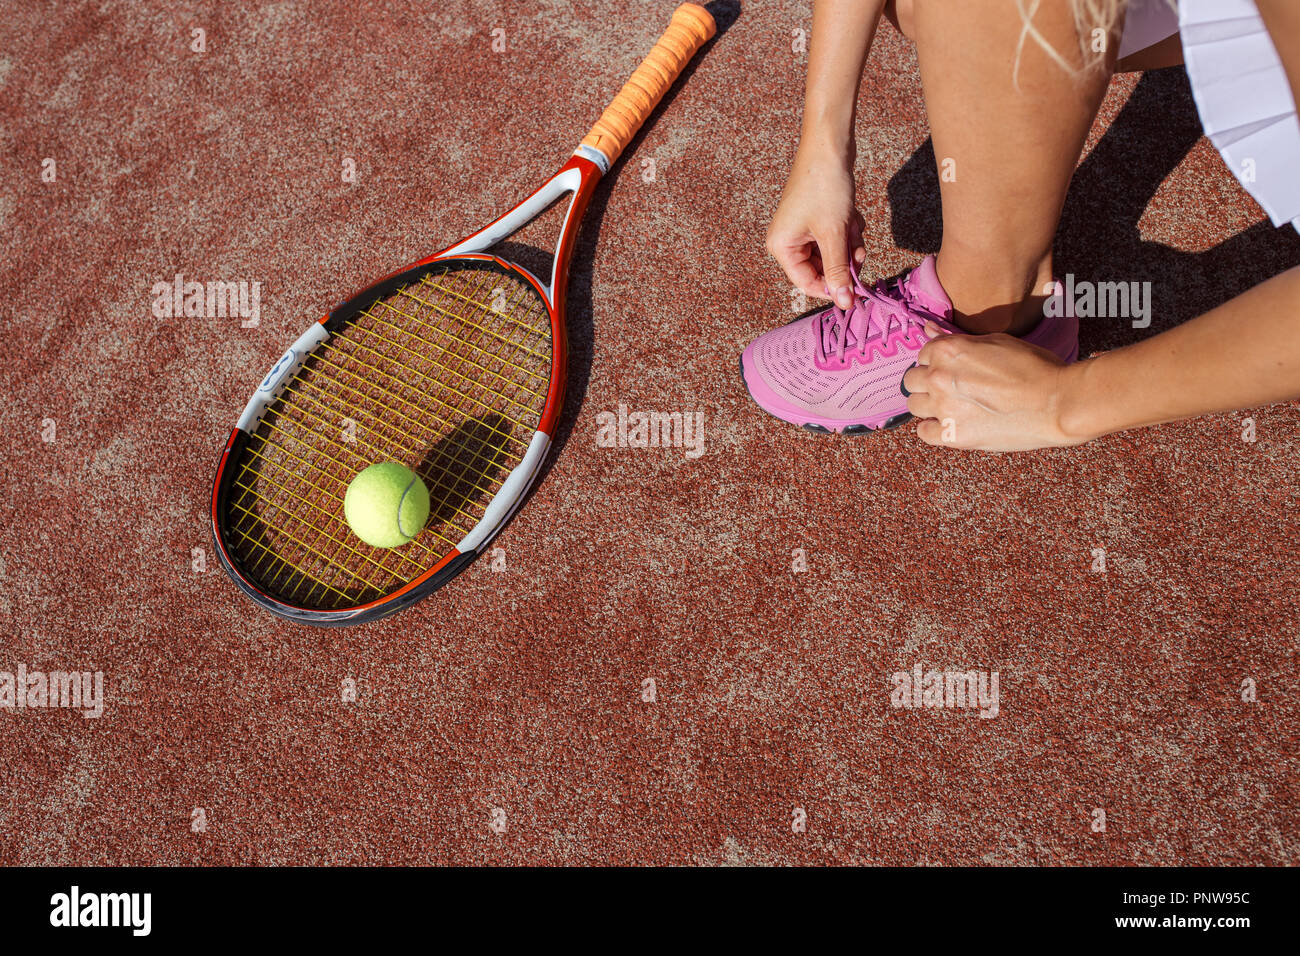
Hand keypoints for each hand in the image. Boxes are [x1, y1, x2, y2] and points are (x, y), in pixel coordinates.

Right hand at [765, 143, 865, 310]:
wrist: (830, 146)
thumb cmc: (825, 188)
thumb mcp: (834, 234)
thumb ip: (838, 271)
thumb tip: (844, 303)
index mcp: (782, 247)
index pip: (807, 283)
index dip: (833, 288)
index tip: (857, 291)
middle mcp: (788, 241)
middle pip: (822, 269)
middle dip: (844, 260)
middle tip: (858, 249)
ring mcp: (802, 229)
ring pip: (833, 254)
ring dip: (849, 244)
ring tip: (853, 225)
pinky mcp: (816, 219)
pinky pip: (836, 238)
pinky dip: (848, 231)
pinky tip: (851, 215)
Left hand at [902, 322, 1087, 451]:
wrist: (1057, 402)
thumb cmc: (1034, 368)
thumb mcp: (997, 341)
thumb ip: (958, 339)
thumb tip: (928, 328)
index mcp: (948, 350)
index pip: (923, 355)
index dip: (937, 362)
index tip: (952, 370)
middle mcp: (939, 377)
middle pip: (911, 381)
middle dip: (926, 383)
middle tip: (948, 389)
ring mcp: (943, 407)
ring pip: (913, 406)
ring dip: (928, 405)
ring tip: (951, 407)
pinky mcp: (952, 435)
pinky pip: (923, 433)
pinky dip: (933, 429)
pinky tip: (950, 425)